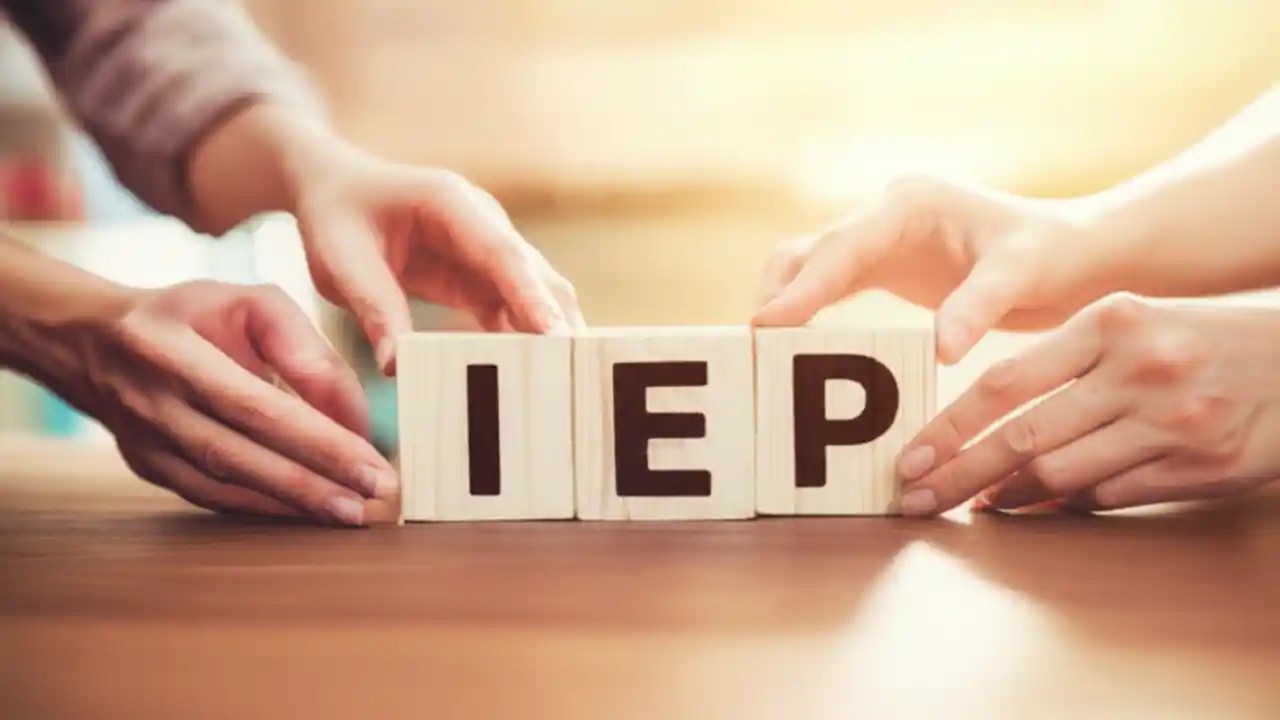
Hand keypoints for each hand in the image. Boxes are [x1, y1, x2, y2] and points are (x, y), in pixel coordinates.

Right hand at [81, 281, 395, 525]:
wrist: (93, 340)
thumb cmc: (191, 316)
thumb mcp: (248, 303)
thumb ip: (305, 348)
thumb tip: (352, 414)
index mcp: (173, 350)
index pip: (257, 406)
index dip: (318, 441)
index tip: (372, 463)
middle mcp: (153, 401)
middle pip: (242, 454)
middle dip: (314, 482)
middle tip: (374, 499)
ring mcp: (145, 443)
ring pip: (226, 484)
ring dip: (293, 503)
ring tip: (351, 511)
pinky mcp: (148, 468)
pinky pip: (212, 497)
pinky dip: (262, 508)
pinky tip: (305, 513)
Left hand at [290, 149, 583, 372]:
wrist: (337, 191)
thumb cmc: (337, 215)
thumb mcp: (341, 259)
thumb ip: (374, 308)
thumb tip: (398, 367)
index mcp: (451, 203)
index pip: (503, 254)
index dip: (532, 296)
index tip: (556, 336)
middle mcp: (485, 223)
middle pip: (536, 277)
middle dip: (559, 323)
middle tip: (575, 374)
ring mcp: (490, 252)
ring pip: (536, 297)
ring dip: (550, 337)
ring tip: (566, 386)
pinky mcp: (485, 279)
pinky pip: (515, 313)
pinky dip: (526, 344)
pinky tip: (536, 380)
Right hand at [753, 176, 1130, 362]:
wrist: (1074, 253)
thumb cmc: (1054, 255)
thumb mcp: (1024, 274)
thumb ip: (980, 306)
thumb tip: (939, 351)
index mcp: (909, 204)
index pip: (840, 246)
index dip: (801, 288)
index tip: (768, 324)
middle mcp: (882, 215)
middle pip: (807, 253)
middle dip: (777, 296)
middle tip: (754, 349)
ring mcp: (876, 239)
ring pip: (806, 268)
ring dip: (783, 306)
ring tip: (762, 356)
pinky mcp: (878, 267)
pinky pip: (826, 289)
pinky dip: (805, 316)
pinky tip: (794, 353)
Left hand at [894, 295, 1279, 515]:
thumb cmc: (1197, 339)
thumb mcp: (1131, 324)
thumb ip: (1061, 364)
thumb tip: (986, 424)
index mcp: (1109, 322)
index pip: (1004, 382)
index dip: (947, 428)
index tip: (909, 459)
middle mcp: (1138, 370)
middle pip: (1021, 436)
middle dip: (957, 474)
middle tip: (914, 500)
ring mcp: (1173, 421)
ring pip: (1060, 473)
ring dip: (1007, 495)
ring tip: (977, 501)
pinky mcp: (1203, 466)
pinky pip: (1111, 495)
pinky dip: (1067, 503)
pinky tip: (1040, 504)